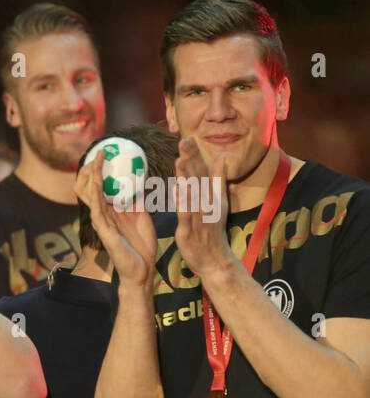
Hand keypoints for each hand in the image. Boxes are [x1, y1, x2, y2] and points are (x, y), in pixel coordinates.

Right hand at [77, 150, 157, 288]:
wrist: (143, 270)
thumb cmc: (141, 246)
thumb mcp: (141, 216)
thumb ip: (136, 200)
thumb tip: (139, 182)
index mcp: (110, 211)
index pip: (98, 187)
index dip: (98, 170)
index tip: (105, 153)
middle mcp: (103, 215)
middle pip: (88, 188)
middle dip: (89, 170)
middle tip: (98, 153)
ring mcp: (102, 224)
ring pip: (89, 197)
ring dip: (91, 178)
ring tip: (95, 162)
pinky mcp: (105, 233)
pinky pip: (96, 212)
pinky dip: (95, 196)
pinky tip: (96, 184)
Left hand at [172, 137, 232, 279]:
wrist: (215, 260)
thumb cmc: (212, 231)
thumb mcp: (219, 203)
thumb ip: (218, 180)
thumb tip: (222, 157)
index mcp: (212, 198)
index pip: (204, 172)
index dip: (196, 156)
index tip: (188, 138)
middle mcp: (208, 205)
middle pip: (199, 179)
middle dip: (192, 160)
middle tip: (184, 141)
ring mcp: (201, 218)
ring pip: (193, 195)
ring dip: (187, 178)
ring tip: (179, 161)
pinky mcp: (190, 231)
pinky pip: (186, 216)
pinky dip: (182, 203)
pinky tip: (176, 191)